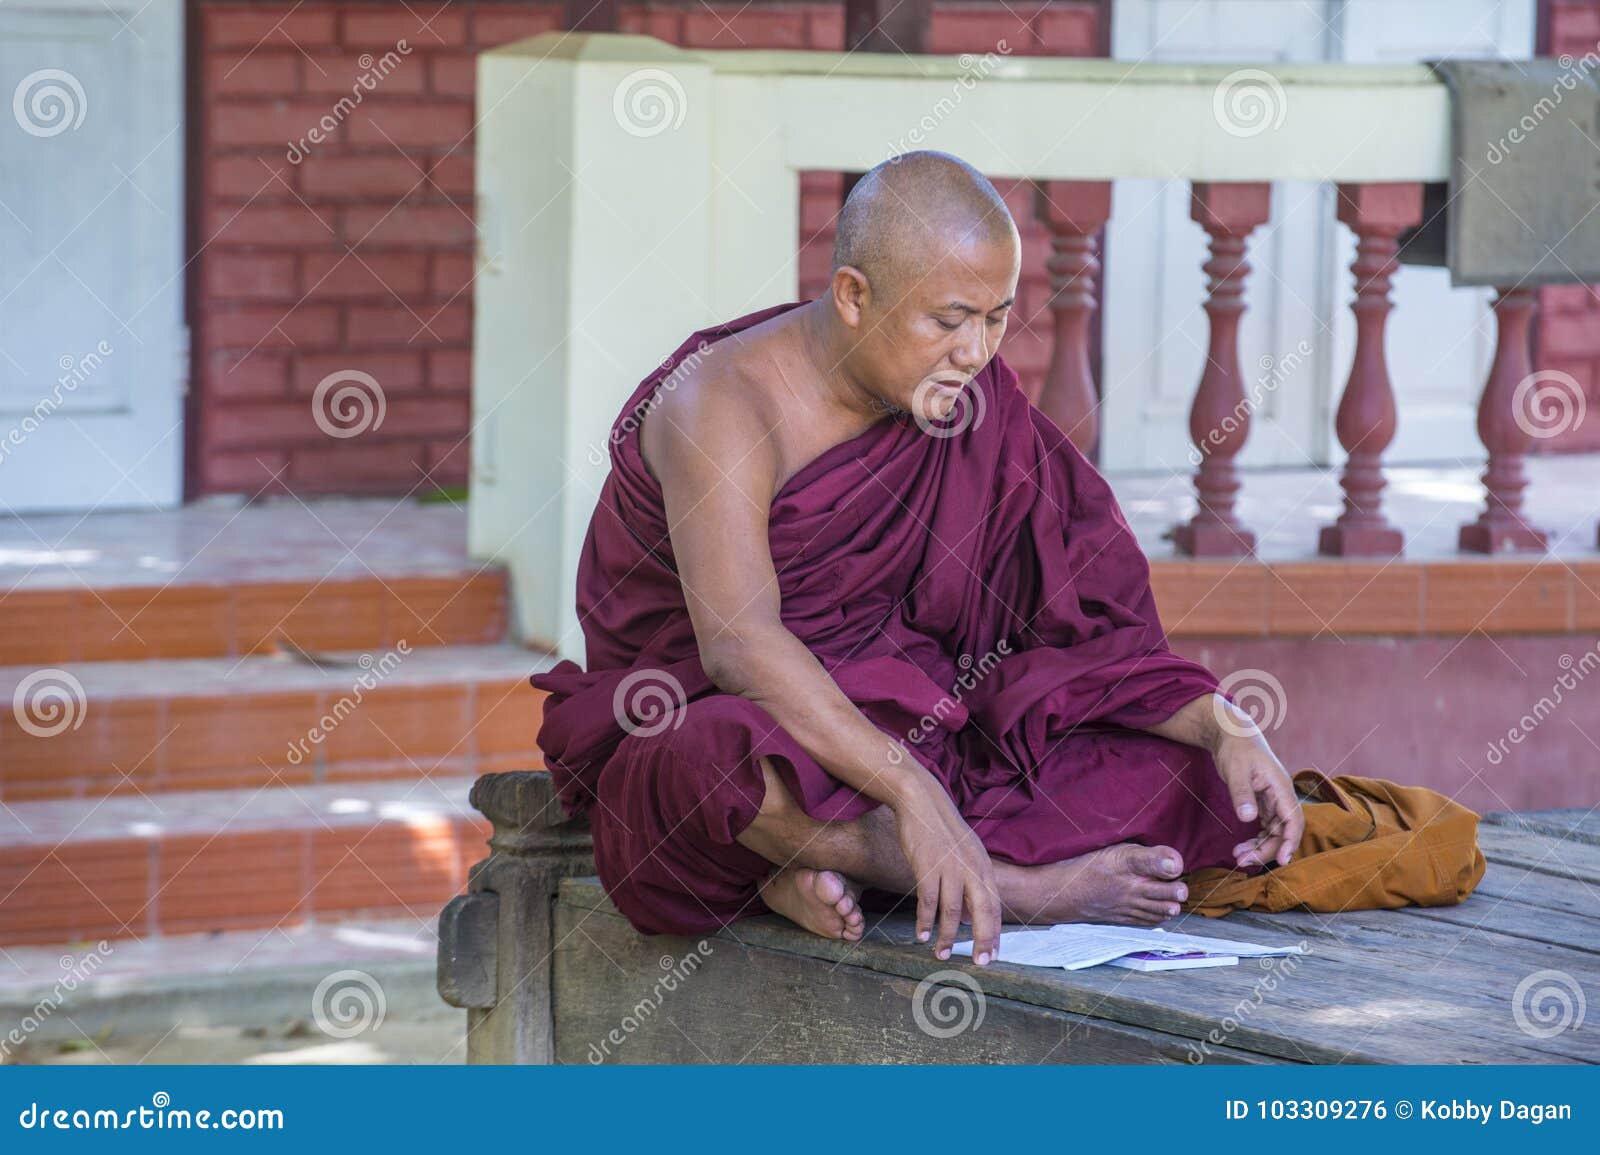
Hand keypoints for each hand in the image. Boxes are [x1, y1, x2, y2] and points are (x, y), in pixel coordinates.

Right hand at [890, 773, 1000, 964]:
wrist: (922, 801)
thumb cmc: (942, 829)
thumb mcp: (965, 853)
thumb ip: (971, 882)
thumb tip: (971, 916)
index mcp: (982, 866)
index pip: (994, 905)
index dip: (994, 932)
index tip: (993, 955)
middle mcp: (970, 868)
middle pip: (982, 910)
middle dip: (983, 940)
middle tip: (980, 963)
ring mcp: (949, 867)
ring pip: (952, 911)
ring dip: (948, 936)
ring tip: (942, 954)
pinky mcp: (927, 866)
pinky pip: (927, 900)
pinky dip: (925, 920)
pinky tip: (922, 934)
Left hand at [1212, 731, 1303, 868]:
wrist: (1231, 734)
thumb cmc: (1236, 747)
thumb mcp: (1236, 770)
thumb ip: (1242, 794)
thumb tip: (1248, 818)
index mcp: (1281, 786)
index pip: (1294, 819)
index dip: (1290, 841)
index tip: (1282, 860)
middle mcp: (1281, 795)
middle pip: (1284, 830)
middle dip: (1268, 849)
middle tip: (1243, 861)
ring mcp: (1274, 800)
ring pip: (1275, 831)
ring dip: (1260, 847)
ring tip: (1239, 857)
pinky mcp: (1264, 803)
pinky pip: (1266, 827)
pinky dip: (1257, 839)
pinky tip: (1244, 848)